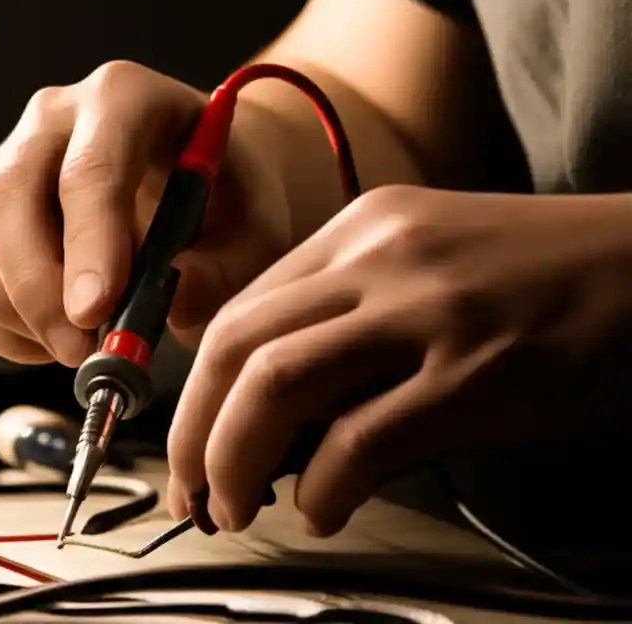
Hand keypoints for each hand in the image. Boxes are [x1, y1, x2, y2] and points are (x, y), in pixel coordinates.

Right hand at [0, 61, 291, 365]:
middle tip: (83, 351)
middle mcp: (50, 120)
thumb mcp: (257, 234)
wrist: (204, 188)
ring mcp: (2, 163)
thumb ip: (222, 273)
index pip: (89, 168)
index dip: (87, 244)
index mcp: (125, 98)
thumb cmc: (230, 204)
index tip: (95, 315)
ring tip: (78, 343)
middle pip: (2, 197)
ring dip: (11, 312)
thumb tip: (163, 311)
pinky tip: (49, 334)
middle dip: (35, 289)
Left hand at [167, 185, 631, 536]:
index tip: (190, 442)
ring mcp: (426, 309)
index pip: (238, 311)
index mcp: (362, 229)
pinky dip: (324, 488)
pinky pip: (362, 438)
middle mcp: (380, 256)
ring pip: (275, 384)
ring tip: (235, 508)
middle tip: (192, 491)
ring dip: (233, 461)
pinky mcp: (477, 372)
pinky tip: (326, 510)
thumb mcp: (430, 269)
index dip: (194, 390)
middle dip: (192, 432)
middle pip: (234, 345)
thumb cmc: (548, 280)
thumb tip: (276, 422)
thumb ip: (349, 325)